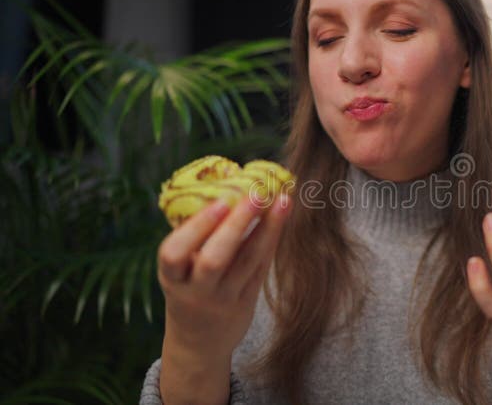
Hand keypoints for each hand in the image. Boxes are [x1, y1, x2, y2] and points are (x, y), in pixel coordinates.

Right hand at [157, 193, 290, 359]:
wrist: (198, 343)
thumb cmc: (188, 289)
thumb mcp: (179, 271)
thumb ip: (193, 239)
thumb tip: (219, 186)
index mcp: (171, 278)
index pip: (173, 253)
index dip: (196, 227)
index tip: (220, 201)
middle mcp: (195, 291)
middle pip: (215, 259)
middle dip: (236, 224)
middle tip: (257, 193)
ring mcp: (222, 299)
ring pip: (248, 263)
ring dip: (267, 229)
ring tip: (282, 200)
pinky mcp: (246, 303)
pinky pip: (261, 269)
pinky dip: (271, 242)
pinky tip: (281, 218)